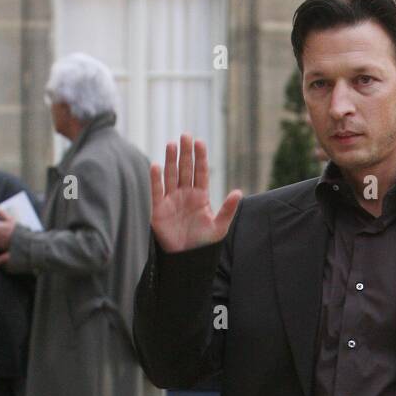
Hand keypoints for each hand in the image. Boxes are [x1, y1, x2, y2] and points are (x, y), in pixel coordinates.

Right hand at [151, 135, 241, 253]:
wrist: (186, 259)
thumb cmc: (203, 244)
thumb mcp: (219, 227)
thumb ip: (228, 209)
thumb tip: (239, 192)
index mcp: (200, 196)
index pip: (200, 172)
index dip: (200, 158)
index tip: (199, 142)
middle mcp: (185, 194)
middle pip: (185, 169)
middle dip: (185, 153)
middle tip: (185, 136)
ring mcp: (171, 200)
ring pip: (171, 176)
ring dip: (170, 160)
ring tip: (171, 144)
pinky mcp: (159, 209)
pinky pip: (157, 191)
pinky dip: (156, 179)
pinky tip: (156, 166)